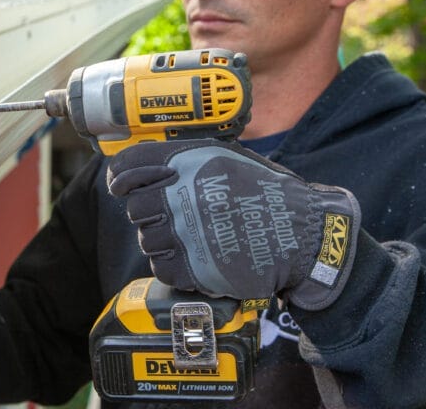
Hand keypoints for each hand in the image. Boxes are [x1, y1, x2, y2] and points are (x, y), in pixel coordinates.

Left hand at [107, 139, 360, 310]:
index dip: (121, 177)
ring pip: (147, 240)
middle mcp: (182, 195)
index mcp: (189, 163)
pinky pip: (161, 268)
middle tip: (177, 216)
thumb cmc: (266, 194)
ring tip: (193, 237)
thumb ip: (185, 158)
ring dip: (164, 240)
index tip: (123, 185)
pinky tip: (197, 256)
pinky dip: (174, 265)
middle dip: (151, 213)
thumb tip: (143, 166)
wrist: (304, 236)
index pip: (127, 166)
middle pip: (136, 208)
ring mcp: (186, 233)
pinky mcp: (193, 268)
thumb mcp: (227, 157)